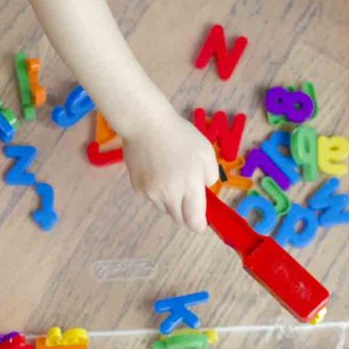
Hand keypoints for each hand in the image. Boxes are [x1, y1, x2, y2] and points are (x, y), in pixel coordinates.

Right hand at [121, 112, 219, 232]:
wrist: (145, 124)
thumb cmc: (180, 136)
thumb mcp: (206, 152)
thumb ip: (210, 177)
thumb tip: (204, 191)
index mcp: (190, 186)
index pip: (194, 221)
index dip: (199, 224)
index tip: (201, 221)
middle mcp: (169, 194)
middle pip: (179, 219)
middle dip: (186, 213)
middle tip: (188, 196)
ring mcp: (151, 193)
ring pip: (164, 209)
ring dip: (170, 201)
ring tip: (170, 177)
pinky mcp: (138, 189)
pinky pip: (151, 198)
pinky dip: (156, 191)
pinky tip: (156, 171)